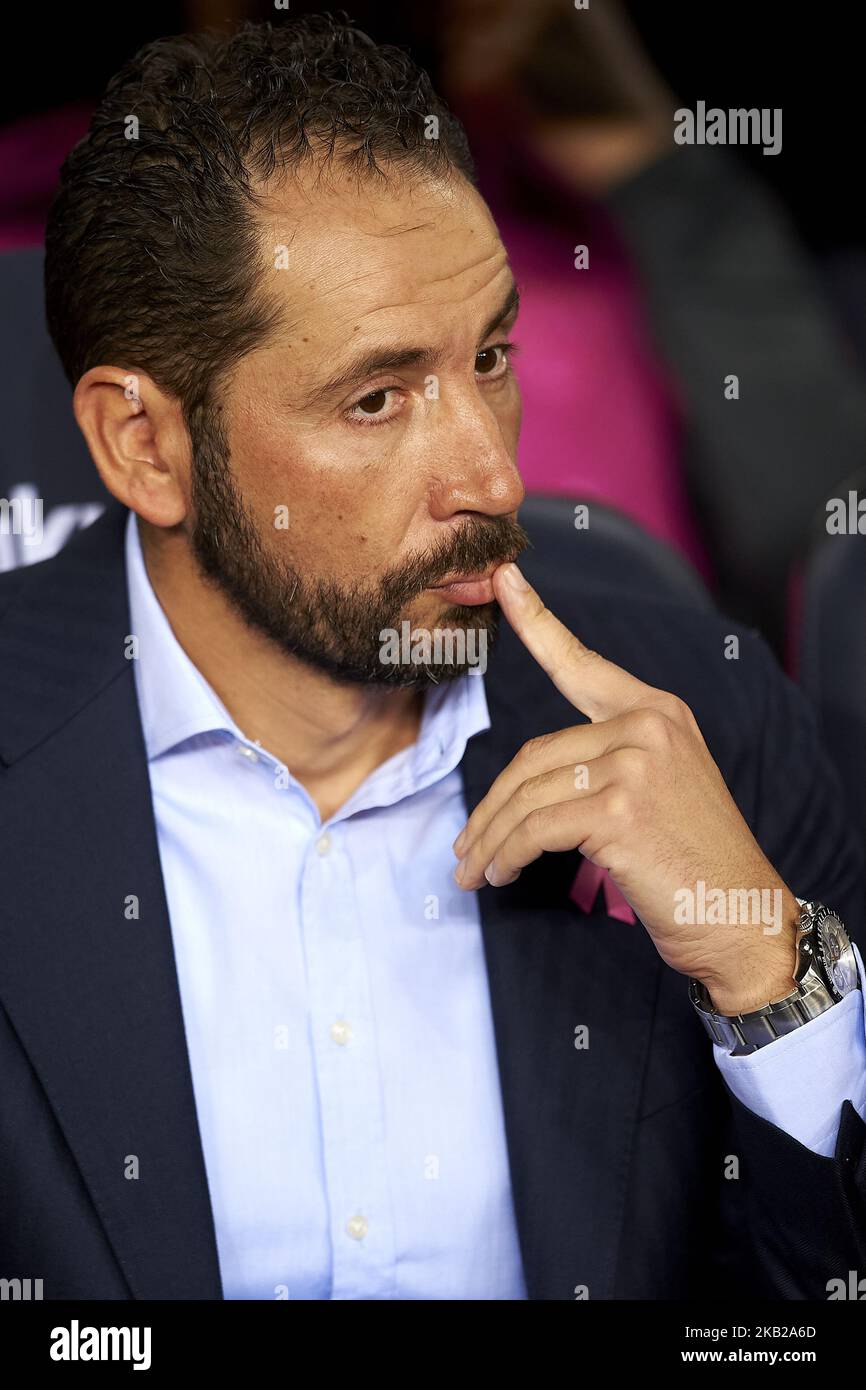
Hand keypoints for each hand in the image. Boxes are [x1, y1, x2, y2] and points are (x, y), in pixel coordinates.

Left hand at [453, 563, 799, 1014]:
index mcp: (657, 711)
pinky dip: (507, 855)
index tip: (505, 579)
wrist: (740, 918)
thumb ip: (604, 763)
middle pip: (532, 755)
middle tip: (465, 848)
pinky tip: (500, 875)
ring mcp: (636, 763)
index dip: (536, 621)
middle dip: (491, 808)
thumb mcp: (657, 791)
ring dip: (491, 839)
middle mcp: (647, 725)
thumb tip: (525, 784)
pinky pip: (535, 829)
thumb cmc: (692, 864)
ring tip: (476, 871)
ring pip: (527, 795)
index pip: (581, 663)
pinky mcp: (621, 809)